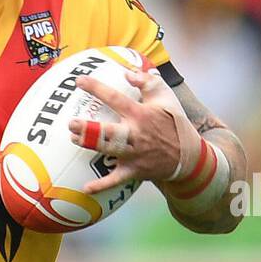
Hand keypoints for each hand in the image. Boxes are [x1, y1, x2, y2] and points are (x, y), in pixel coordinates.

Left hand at [70, 68, 200, 194]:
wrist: (189, 155)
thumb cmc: (173, 121)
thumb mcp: (165, 96)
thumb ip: (147, 81)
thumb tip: (127, 73)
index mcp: (141, 114)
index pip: (115, 98)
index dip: (97, 88)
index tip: (79, 81)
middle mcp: (136, 134)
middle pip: (108, 130)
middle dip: (88, 127)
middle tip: (71, 122)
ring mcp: (134, 154)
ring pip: (108, 150)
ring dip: (90, 145)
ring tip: (73, 138)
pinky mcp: (134, 171)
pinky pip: (115, 180)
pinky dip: (101, 185)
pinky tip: (85, 188)